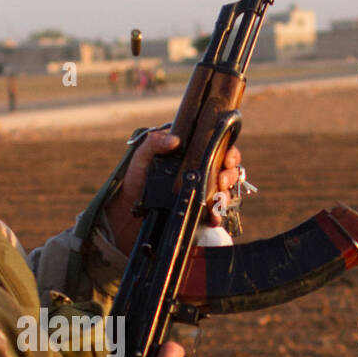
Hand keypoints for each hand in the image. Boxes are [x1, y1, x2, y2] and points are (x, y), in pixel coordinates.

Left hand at [104, 128, 241, 253]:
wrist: (127, 210)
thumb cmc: (135, 179)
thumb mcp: (141, 157)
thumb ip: (154, 144)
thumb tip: (174, 140)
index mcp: (192, 155)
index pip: (219, 150)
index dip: (229, 152)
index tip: (227, 158)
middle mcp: (200, 173)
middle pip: (228, 171)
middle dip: (230, 175)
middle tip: (222, 180)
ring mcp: (200, 193)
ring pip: (225, 192)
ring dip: (226, 195)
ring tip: (218, 198)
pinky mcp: (197, 212)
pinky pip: (214, 214)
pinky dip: (217, 216)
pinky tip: (213, 217)